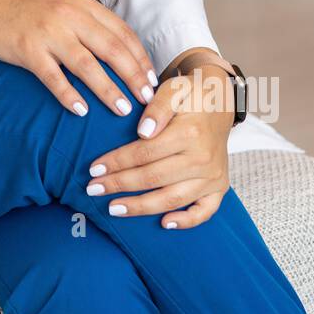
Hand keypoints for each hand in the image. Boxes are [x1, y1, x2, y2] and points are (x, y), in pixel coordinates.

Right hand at [0, 0, 158, 115]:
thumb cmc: (28, 8)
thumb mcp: (64, 3)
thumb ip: (90, 20)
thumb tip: (122, 48)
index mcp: (82, 4)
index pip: (122, 32)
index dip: (140, 58)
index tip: (151, 80)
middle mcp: (69, 16)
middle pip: (111, 49)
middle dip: (133, 76)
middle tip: (146, 99)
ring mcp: (48, 33)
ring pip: (87, 66)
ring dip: (108, 90)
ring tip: (122, 109)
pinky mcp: (28, 50)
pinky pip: (53, 78)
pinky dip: (68, 95)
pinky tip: (81, 111)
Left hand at [83, 64, 235, 227]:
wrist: (219, 103)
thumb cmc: (190, 95)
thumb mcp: (173, 89)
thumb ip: (157, 107)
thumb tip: (142, 132)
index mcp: (190, 133)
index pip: (144, 153)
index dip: (116, 162)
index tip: (93, 169)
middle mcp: (203, 158)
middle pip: (153, 178)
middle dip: (119, 185)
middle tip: (93, 190)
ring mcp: (213, 176)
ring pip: (172, 199)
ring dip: (140, 207)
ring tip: (114, 208)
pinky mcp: (219, 187)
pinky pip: (205, 211)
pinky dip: (186, 221)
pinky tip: (163, 223)